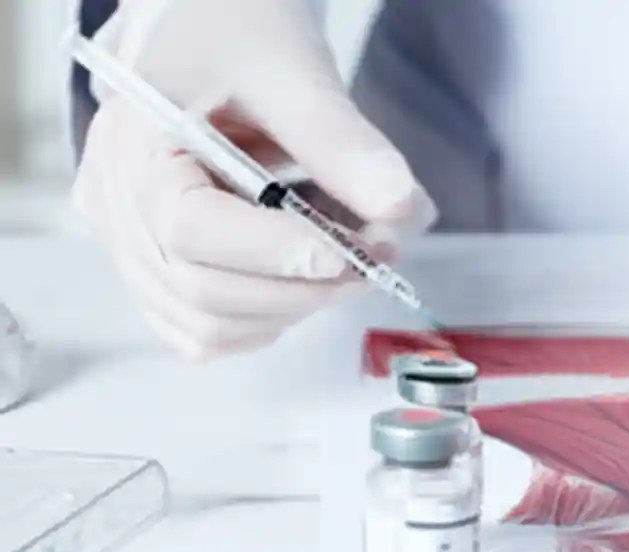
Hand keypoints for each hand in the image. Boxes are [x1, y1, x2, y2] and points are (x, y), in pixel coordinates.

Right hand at [74, 0, 436, 359]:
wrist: (219, 35)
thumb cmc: (241, 40)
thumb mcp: (294, 74)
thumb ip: (343, 143)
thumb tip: (401, 206)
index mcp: (133, 144)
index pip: (189, 228)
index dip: (273, 252)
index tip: (345, 253)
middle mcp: (116, 203)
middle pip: (199, 289)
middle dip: (300, 287)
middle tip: (376, 257)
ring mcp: (130, 245)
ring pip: (206, 325)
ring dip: (292, 309)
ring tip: (353, 262)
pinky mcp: (158, 271)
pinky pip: (205, 329)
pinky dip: (267, 319)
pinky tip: (309, 279)